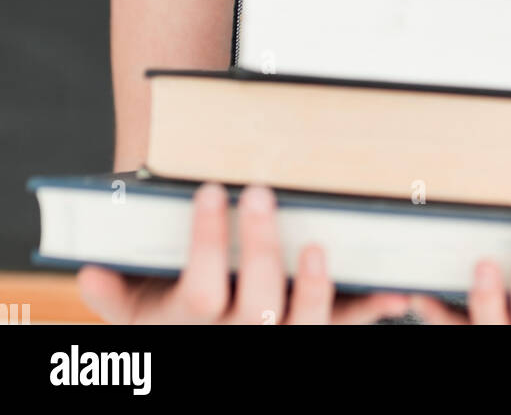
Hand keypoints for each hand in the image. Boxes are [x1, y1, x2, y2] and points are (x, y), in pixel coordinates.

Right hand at [77, 182, 411, 324]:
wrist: (194, 350)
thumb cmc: (168, 317)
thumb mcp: (136, 313)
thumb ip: (117, 293)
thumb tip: (87, 272)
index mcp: (192, 326)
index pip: (200, 290)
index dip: (205, 242)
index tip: (207, 189)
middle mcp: (238, 340)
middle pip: (255, 303)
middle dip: (259, 246)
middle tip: (259, 190)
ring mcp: (280, 343)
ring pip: (302, 326)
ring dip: (313, 287)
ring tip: (316, 243)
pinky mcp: (316, 340)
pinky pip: (345, 330)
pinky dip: (372, 311)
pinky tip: (395, 292)